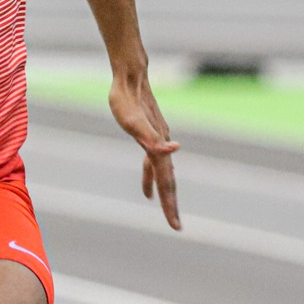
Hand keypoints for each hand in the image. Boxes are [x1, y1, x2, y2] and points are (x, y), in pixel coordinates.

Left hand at [109, 70, 181, 229]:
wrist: (130, 77)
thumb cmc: (126, 99)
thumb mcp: (132, 120)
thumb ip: (151, 138)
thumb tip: (175, 149)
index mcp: (158, 148)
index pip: (166, 183)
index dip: (169, 204)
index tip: (175, 225)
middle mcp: (162, 146)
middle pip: (168, 182)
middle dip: (171, 205)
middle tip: (176, 226)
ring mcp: (158, 142)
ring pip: (163, 174)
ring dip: (164, 194)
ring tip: (165, 211)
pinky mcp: (150, 137)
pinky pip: (152, 164)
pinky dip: (150, 178)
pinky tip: (146, 189)